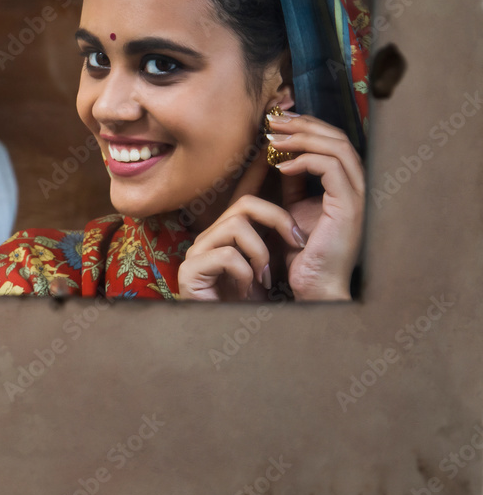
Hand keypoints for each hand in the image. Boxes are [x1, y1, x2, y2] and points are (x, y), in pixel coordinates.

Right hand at [178, 151, 305, 300]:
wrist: (236, 340)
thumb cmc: (258, 306)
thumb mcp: (274, 262)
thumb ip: (277, 234)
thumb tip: (303, 202)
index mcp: (228, 234)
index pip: (243, 195)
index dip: (257, 171)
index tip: (277, 154)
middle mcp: (208, 239)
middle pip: (243, 206)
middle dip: (277, 221)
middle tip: (296, 243)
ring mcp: (196, 255)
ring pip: (236, 226)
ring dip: (261, 252)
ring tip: (264, 277)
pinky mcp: (190, 272)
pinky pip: (226, 254)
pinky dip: (246, 271)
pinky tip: (248, 289)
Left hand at [267, 112, 363, 299]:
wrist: (312, 286)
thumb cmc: (302, 252)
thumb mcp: (293, 207)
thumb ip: (293, 182)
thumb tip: (281, 155)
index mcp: (345, 185)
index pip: (332, 141)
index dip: (307, 126)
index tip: (277, 122)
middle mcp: (357, 186)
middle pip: (337, 137)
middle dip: (303, 124)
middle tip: (273, 120)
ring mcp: (357, 196)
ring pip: (337, 147)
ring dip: (302, 137)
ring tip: (274, 138)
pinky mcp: (349, 206)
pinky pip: (331, 168)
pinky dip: (305, 160)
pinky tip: (281, 164)